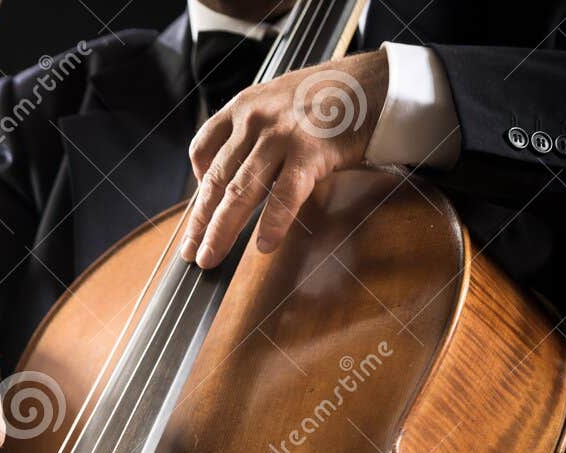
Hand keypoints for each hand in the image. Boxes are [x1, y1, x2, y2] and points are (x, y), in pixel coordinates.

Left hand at [181, 49, 388, 268]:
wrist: (374, 81)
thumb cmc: (326, 100)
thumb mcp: (276, 102)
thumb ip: (251, 134)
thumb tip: (233, 181)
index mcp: (242, 107)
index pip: (202, 151)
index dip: (196, 190)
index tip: (192, 219)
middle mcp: (254, 119)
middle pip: (217, 179)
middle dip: (201, 221)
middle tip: (191, 253)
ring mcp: (281, 135)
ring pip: (241, 191)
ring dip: (222, 230)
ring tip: (211, 257)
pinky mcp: (310, 151)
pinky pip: (284, 196)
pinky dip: (272, 224)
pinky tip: (263, 245)